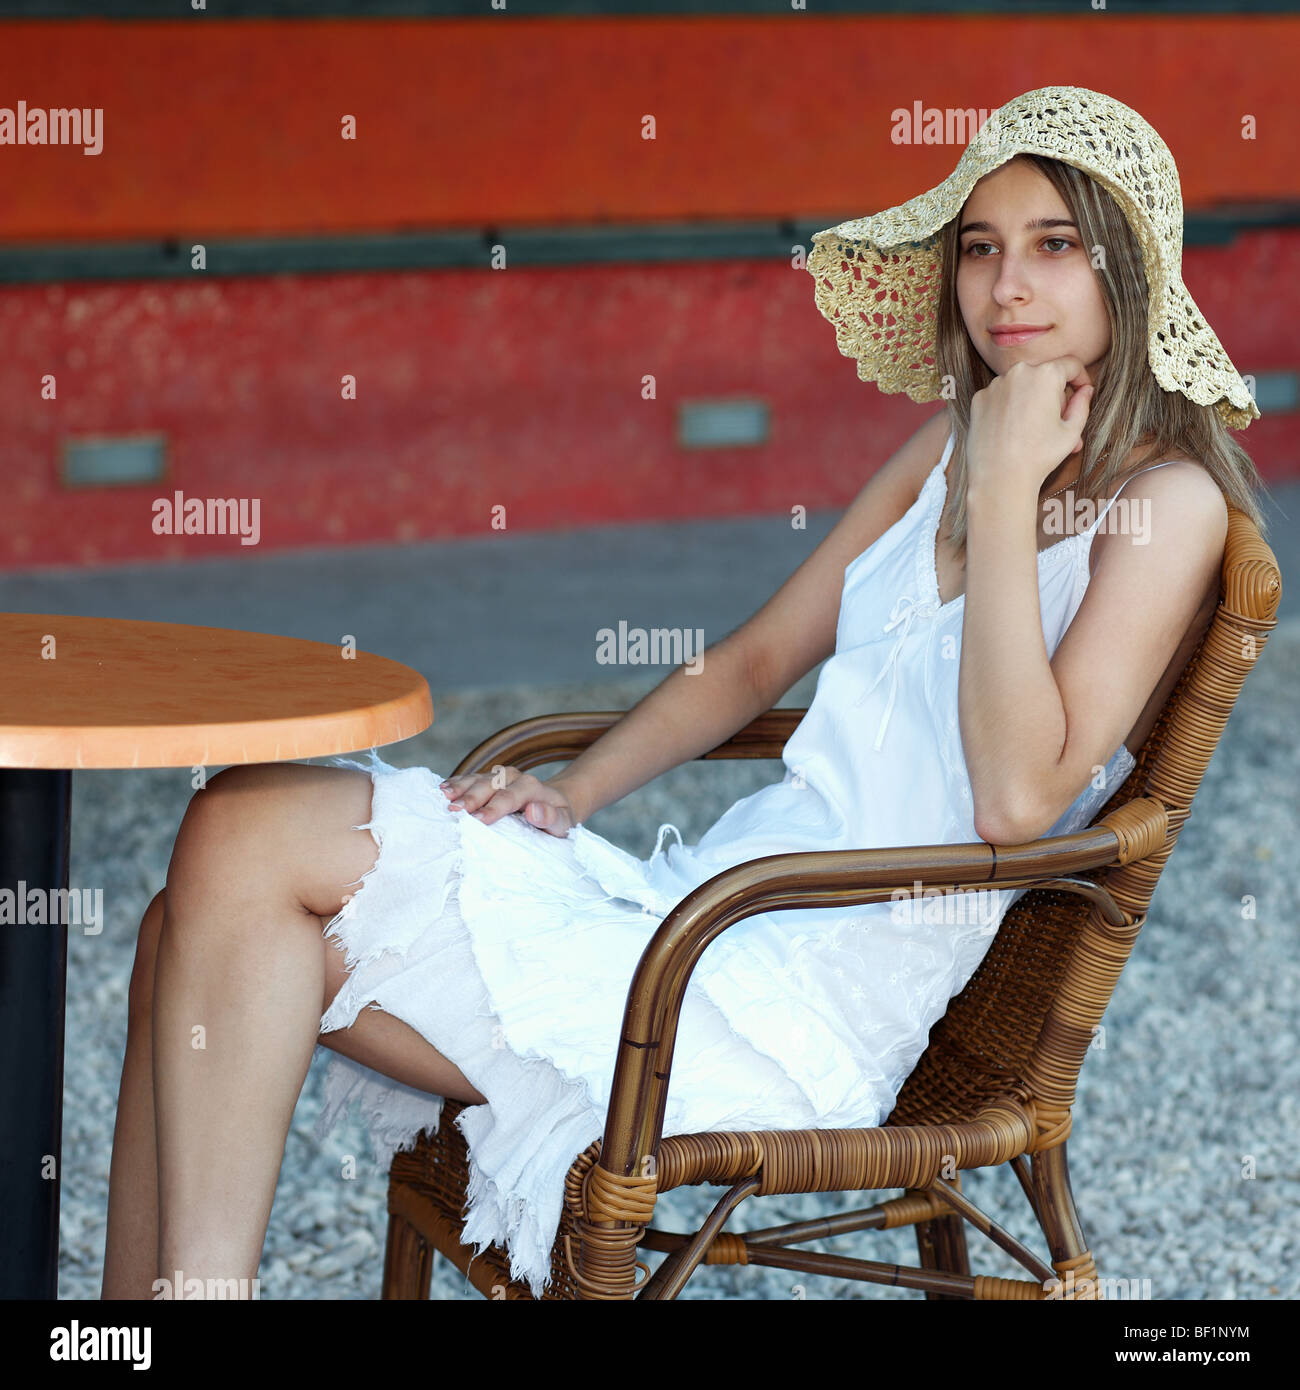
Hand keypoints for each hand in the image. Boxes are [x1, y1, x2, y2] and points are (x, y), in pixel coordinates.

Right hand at [439, 765, 578, 837]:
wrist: (554, 803)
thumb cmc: (556, 818)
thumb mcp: (563, 823)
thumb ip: (552, 818)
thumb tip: (534, 810)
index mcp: (531, 787)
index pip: (510, 796)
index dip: (494, 808)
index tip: (479, 820)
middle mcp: (513, 777)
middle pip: (489, 785)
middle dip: (471, 797)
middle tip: (454, 810)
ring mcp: (498, 776)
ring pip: (476, 779)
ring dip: (459, 787)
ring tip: (442, 795)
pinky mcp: (487, 780)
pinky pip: (469, 779)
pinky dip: (455, 783)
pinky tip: (441, 789)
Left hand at [966, 356, 1094, 496]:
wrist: (999, 477)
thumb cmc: (1039, 456)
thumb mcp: (1072, 431)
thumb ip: (1082, 404)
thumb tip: (1085, 390)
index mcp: (1045, 375)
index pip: (1070, 365)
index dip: (1081, 377)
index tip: (1082, 391)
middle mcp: (1018, 372)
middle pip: (1045, 376)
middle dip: (1055, 395)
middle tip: (1058, 422)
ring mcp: (995, 385)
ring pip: (1021, 385)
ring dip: (1031, 400)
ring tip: (1036, 430)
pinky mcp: (979, 399)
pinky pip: (1001, 397)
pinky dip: (1009, 407)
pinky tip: (1012, 431)